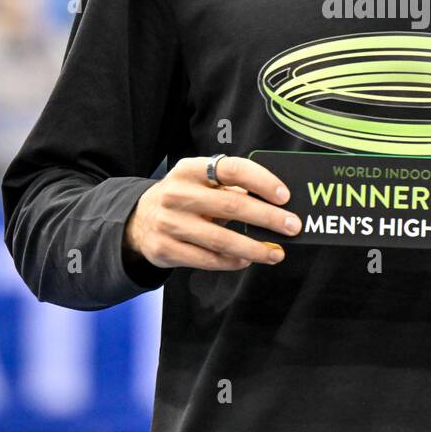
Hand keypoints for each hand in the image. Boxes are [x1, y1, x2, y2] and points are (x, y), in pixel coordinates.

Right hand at [123, 155, 301, 271]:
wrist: (138, 221)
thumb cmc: (184, 198)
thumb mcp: (200, 183)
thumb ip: (231, 187)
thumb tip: (277, 201)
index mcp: (190, 169)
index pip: (232, 169)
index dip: (262, 181)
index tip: (285, 196)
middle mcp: (177, 193)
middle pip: (231, 205)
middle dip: (267, 217)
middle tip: (292, 226)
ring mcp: (168, 222)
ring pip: (221, 239)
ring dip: (254, 248)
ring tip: (276, 253)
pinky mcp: (164, 249)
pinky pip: (207, 259)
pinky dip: (232, 262)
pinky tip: (247, 260)